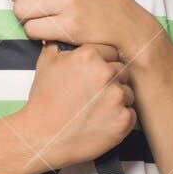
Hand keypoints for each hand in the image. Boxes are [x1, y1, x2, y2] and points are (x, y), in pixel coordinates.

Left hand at [7, 0, 154, 58]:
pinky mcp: (68, 27)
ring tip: (44, 16)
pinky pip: (32, 30)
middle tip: (38, 4)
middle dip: (22, 0)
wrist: (126, 22)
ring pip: (21, 11)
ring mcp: (66, 5)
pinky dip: (37, 33)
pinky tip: (50, 29)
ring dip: (28, 17)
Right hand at [17, 41, 135, 172]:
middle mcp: (106, 73)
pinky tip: (99, 121)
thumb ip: (58, 46)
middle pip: (122, 70)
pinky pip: (130, 113)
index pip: (110, 50)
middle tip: (92, 94)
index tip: (91, 75)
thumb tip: (61, 36)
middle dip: (110, 80)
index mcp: (89, 56)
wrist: (42, 137)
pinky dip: (118, 117)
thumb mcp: (44, 65)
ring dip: (116, 99)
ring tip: (94, 109)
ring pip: (128, 92)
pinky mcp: (124, 119)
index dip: (101, 62)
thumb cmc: (43, 102)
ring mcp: (117, 97)